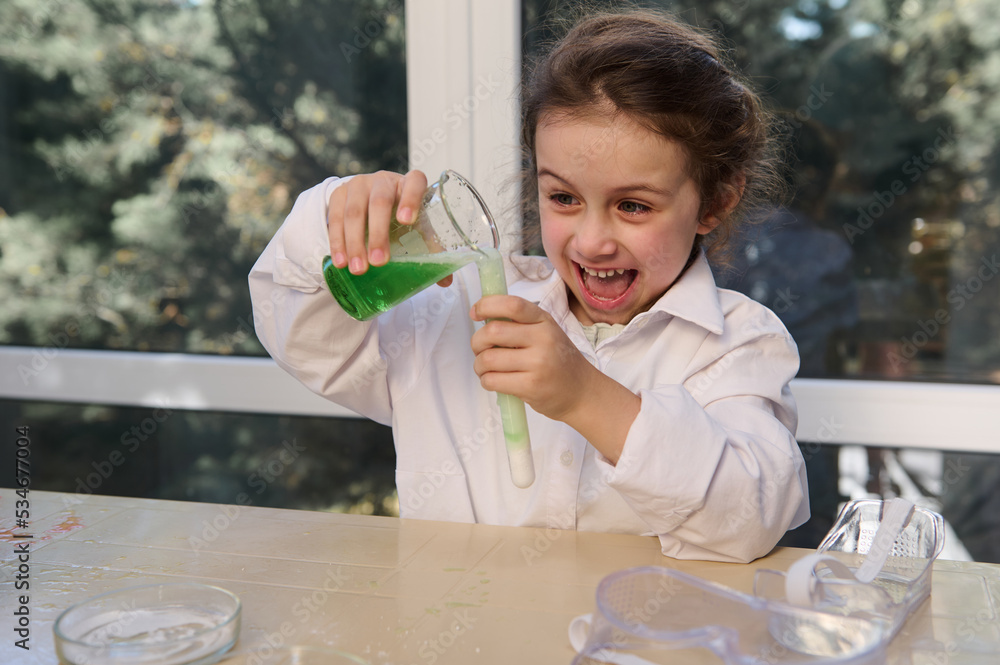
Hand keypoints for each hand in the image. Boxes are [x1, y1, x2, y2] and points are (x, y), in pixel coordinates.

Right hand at [327, 170, 427, 274]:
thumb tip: (445, 281)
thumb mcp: (417, 226)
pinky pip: (335, 217)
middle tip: (379, 262)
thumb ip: (430, 248)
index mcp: (410, 183)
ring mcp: (359, 184)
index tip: (407, 221)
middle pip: (379, 202)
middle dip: (378, 234)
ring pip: (354, 212)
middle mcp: (384, 180)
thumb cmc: (400, 215)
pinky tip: (340, 260)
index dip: (411, 199)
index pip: (415, 182)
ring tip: (358, 269)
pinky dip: (337, 241)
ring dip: (355, 243)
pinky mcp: (339, 194)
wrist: (369, 199)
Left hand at [470, 295, 640, 463]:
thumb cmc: (558, 361)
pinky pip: (492, 380)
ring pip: (488, 359)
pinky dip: (486, 381)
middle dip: (477, 342)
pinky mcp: (531, 386)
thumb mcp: (546, 333)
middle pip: (493, 332)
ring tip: (486, 369)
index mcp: (544, 321)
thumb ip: (520, 325)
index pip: (512, 305)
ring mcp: (538, 363)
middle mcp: (543, 339)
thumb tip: (483, 320)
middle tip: (480, 350)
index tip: (475, 312)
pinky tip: (494, 381)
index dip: (487, 305)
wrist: (581, 392)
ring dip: (479, 365)